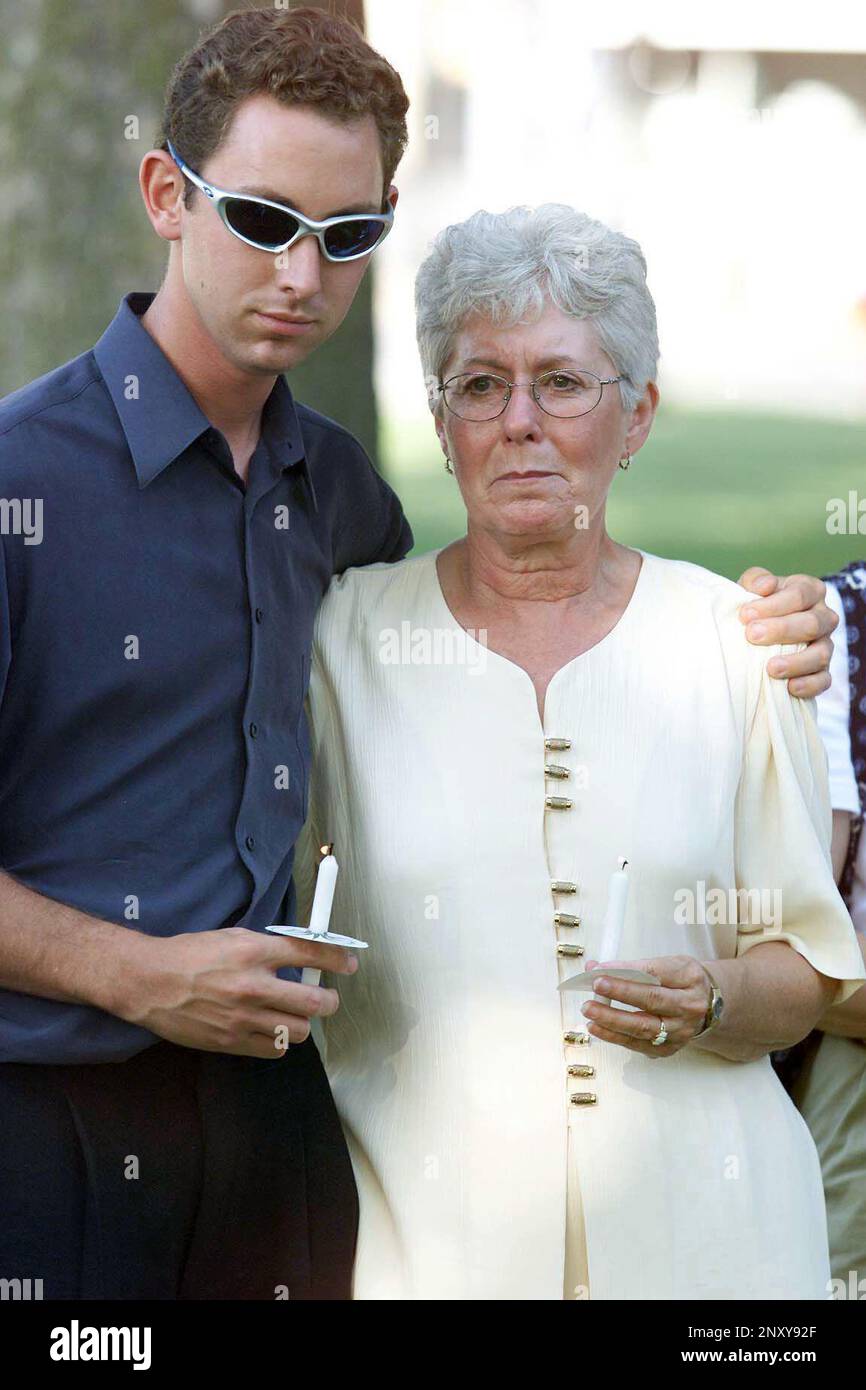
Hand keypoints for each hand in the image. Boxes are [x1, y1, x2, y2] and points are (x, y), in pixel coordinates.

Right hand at [116, 926, 357, 1059]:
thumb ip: (267, 948)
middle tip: (328, 999)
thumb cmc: (190, 954)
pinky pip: (275, 1050)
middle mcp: (252, 985)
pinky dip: (280, 1041)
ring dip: (303, 1023)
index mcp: (253, 952)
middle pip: (315, 1002)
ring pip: (299, 1031)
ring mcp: (242, 1018)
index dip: (336, 960)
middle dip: (329, 1001)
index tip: (348, 964)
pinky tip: (272, 1030)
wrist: (151, 982)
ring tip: (295, 1015)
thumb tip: (303, 955)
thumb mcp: (232, 937)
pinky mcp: (231, 1042)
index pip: (310, 952)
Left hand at [580, 955, 709, 1057]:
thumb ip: (634, 966)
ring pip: (643, 1027)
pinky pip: (638, 1044)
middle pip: (652, 1001)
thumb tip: (595, 967)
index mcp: (689, 978)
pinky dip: (614, 1036)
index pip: (656, 973)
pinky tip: (597, 1027)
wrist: (707, 1007)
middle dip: (621, 993)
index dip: (626, 971)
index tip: (602, 969)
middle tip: (595, 986)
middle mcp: (689, 1006)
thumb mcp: (668, 964)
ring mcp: (681, 1031)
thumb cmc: (681, 982)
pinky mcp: (669, 1048)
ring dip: (612, 1019)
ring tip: (589, 1009)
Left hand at [737, 568, 835, 697]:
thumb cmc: (754, 608)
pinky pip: (824, 680)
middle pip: (812, 623)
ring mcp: (825, 645)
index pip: (800, 594)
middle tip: (752, 635)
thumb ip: (755, 581)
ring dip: (796, 662)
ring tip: (770, 668)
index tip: (745, 615)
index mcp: (809, 591)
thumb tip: (765, 586)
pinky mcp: (822, 671)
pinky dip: (808, 684)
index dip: (773, 604)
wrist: (754, 636)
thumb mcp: (749, 589)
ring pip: (822, 653)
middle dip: (781, 630)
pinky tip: (789, 687)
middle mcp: (823, 616)